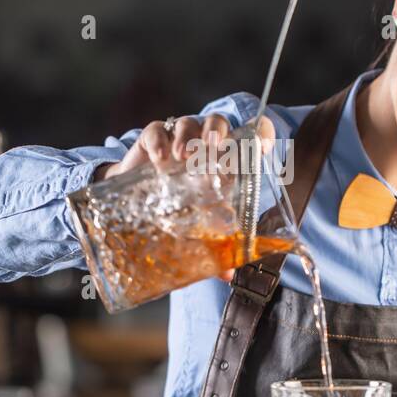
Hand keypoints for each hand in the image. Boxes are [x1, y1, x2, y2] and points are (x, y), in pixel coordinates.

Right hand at [96, 113, 276, 282]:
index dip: (261, 135)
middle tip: (213, 146)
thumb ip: (212, 246)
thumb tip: (227, 274)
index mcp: (222, 162)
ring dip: (189, 136)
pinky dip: (159, 140)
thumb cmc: (175, 208)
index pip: (248, 138)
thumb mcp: (195, 226)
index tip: (264, 147)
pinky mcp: (151, 139)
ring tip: (183, 156)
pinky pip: (157, 129)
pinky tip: (159, 158)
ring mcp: (177, 140)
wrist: (133, 200)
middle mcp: (202, 146)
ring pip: (188, 123)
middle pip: (217, 124)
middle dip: (217, 131)